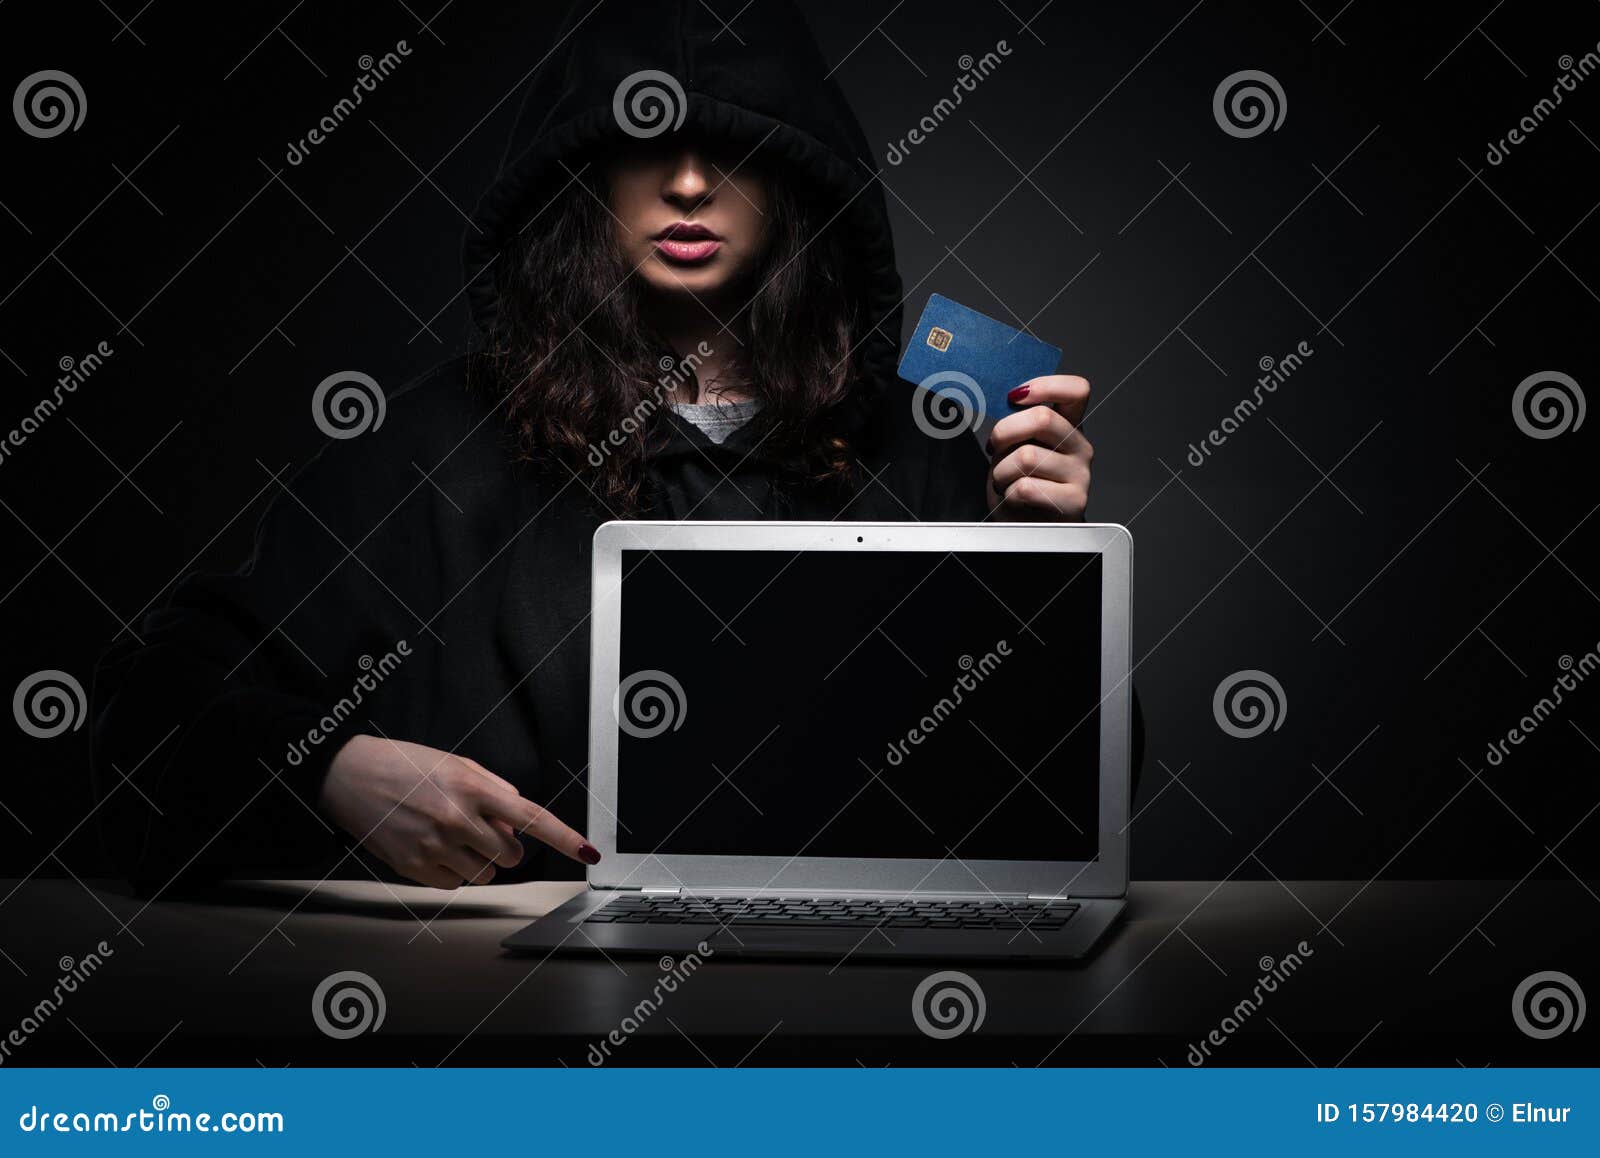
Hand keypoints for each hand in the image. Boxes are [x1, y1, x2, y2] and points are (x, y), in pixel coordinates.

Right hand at [318, 735, 598, 887]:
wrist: (349, 776)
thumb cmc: (404, 765)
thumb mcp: (456, 763)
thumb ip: (495, 789)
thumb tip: (519, 822)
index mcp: (472, 787)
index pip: (531, 817)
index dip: (564, 837)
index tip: (588, 851)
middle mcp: (457, 818)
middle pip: (511, 855)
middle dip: (503, 846)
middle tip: (477, 827)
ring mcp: (435, 846)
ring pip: (485, 875)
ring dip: (477, 861)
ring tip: (448, 834)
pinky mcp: (414, 867)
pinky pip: (454, 884)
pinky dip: (450, 871)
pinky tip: (430, 846)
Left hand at [986, 374, 1092, 520]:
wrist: (1026, 527)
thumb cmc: (1018, 482)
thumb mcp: (1016, 444)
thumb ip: (1018, 421)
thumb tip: (1004, 398)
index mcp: (1069, 426)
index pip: (1077, 390)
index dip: (1046, 385)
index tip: (1014, 396)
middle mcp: (1080, 446)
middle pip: (1043, 418)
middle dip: (1004, 431)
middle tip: (994, 447)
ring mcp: (1081, 474)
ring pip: (1026, 456)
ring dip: (1001, 471)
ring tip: (1004, 481)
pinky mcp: (1074, 502)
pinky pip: (1026, 487)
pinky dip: (1007, 494)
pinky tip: (1013, 498)